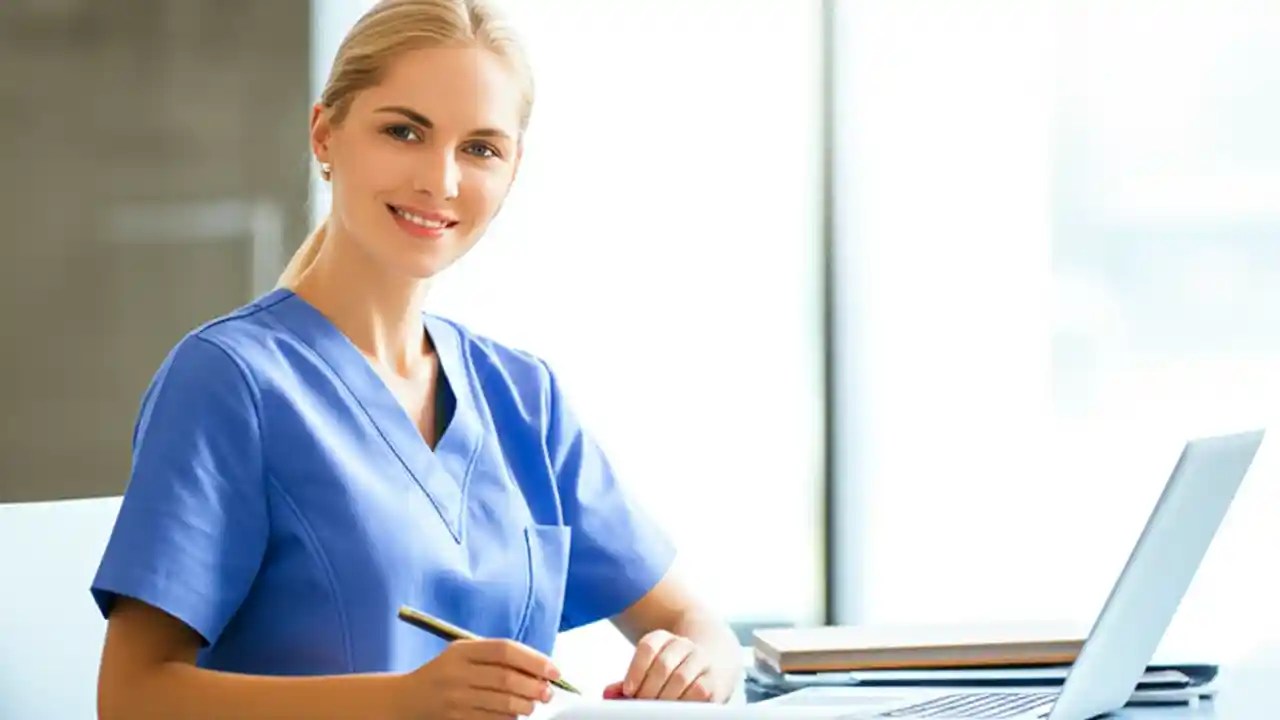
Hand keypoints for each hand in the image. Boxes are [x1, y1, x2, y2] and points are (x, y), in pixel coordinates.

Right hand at [396, 639, 561, 719]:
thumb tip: (540, 671)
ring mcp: (455, 698)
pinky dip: (508, 719)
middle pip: (506, 678)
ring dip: (525, 706)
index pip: (504, 650)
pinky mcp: (455, 719)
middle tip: (547, 693)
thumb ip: (497, 658)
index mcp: (462, 650)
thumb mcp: (463, 656)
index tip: (554, 671)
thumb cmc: (446, 674)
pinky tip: (513, 716)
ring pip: (501, 703)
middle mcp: (457, 672)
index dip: (534, 660)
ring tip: (531, 705)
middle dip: (534, 687)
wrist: (406, 700)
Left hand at [603, 630, 724, 702]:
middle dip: (648, 689)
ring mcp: (701, 660)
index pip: (649, 646)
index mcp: (664, 638)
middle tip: (640, 704)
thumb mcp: (650, 669)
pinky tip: (676, 708)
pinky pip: (699, 690)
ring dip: (665, 697)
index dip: (636, 668)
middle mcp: (684, 645)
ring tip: (656, 709)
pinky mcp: (715, 680)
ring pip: (681, 677)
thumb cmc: (674, 671)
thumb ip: (630, 681)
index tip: (628, 689)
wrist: (716, 661)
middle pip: (663, 664)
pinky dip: (684, 700)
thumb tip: (608, 694)